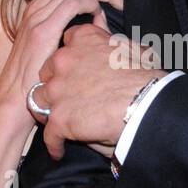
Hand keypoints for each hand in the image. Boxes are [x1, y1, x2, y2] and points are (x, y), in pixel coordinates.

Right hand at [0, 0, 124, 119]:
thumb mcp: (60, 45)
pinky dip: (92, 1)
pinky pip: (73, 2)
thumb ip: (78, 25)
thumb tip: (101, 16)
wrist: (15, 101)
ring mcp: (38, 15)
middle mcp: (38, 4)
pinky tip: (103, 12)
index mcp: (41, 5)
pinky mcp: (43, 29)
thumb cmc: (39, 77)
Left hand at [33, 24, 165, 159]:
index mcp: (82, 38)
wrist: (147, 102)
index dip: (70, 59)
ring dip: (49, 111)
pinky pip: (49, 133)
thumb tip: (118, 46)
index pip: (65, 43)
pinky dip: (54, 143)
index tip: (75, 69)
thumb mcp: (131, 48)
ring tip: (57, 124)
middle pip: (47, 72)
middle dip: (55, 84)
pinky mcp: (59, 118)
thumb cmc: (146, 76)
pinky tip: (60, 149)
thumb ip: (113, 44)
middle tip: (66, 97)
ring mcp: (58, 89)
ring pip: (40, 100)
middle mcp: (63, 59)